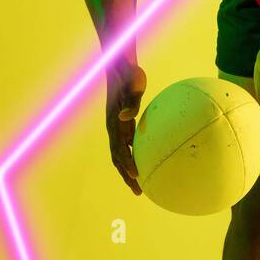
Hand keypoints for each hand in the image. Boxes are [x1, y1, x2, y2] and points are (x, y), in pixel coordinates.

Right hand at [105, 60, 146, 194]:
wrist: (122, 67)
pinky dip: (133, 157)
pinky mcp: (124, 124)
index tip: (136, 176)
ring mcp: (118, 127)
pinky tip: (144, 164)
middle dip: (127, 176)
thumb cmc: (130, 76)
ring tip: (140, 185)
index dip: (127, 164)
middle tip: (139, 192)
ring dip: (128, 171)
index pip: (120, 149)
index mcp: (115, 123)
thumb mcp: (133, 87)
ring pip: (121, 154)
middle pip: (119, 158)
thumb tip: (126, 117)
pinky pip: (127, 145)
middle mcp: (114, 128)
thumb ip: (131, 103)